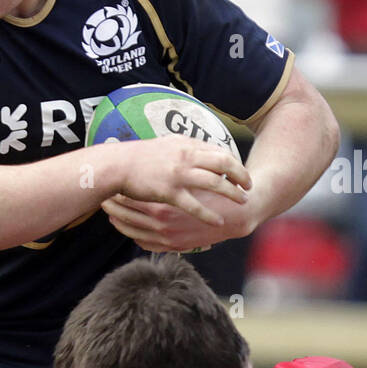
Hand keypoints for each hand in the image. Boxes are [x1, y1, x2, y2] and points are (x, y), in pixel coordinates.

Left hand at [103, 187, 258, 251]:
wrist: (237, 215)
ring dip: (119, 220)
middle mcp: (163, 220)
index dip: (118, 193)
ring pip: (134, 229)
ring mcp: (167, 236)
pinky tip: (125, 228)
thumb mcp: (192, 177)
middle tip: (101, 199)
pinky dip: (132, 235)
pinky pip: (145, 243)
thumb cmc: (214, 192)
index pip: (132, 198)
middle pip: (129, 214)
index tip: (108, 186)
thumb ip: (172, 172)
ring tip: (108, 213)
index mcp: (166, 200)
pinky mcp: (173, 245)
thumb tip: (152, 163)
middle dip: (114, 206)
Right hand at [114, 138, 250, 229]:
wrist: (117, 165)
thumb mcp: (165, 145)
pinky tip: (219, 222)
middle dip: (241, 175)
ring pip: (215, 183)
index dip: (233, 162)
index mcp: (185, 145)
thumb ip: (183, 148)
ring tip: (242, 202)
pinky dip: (209, 214)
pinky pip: (195, 205)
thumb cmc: (138, 157)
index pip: (218, 151)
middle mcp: (186, 156)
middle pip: (224, 163)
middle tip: (249, 185)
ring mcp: (179, 174)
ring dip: (232, 193)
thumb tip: (197, 151)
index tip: (240, 172)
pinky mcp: (169, 191)